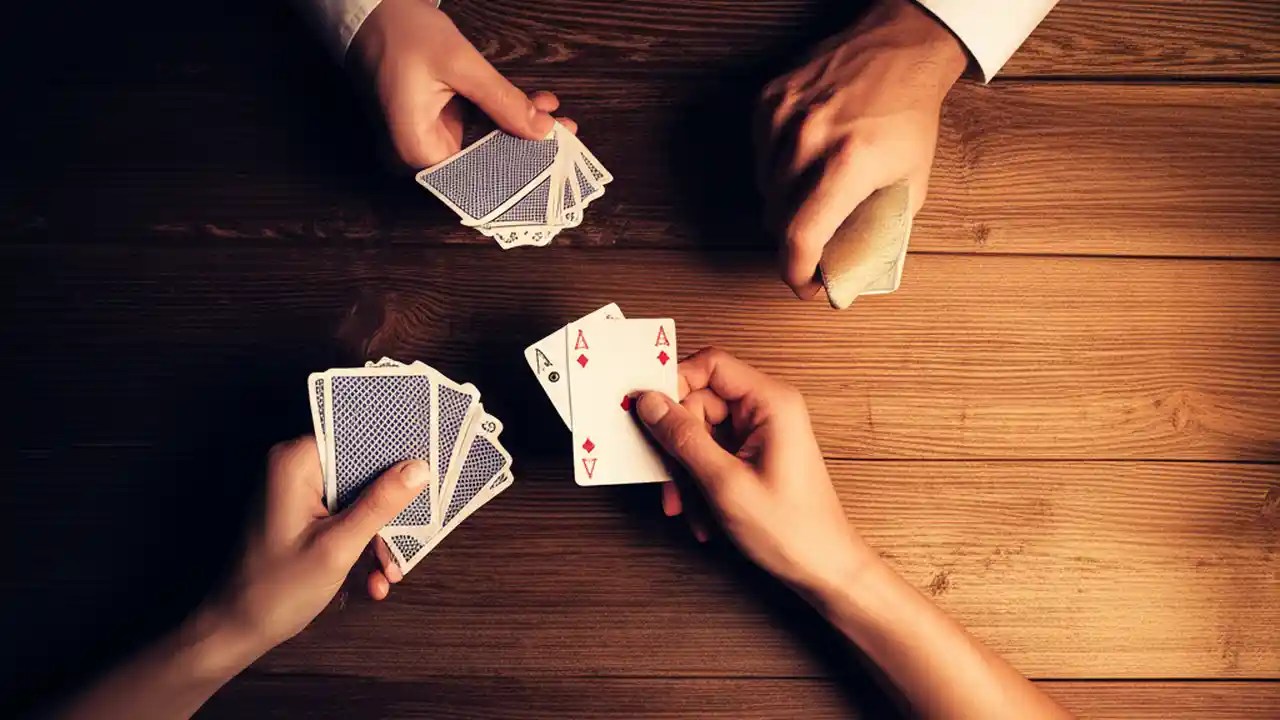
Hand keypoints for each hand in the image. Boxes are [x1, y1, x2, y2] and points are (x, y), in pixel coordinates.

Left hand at [209, 437, 429, 651]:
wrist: (236, 629)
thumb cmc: (276, 590)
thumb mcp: (339, 546)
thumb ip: (380, 504)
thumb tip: (419, 468)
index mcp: (296, 463)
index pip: (358, 439)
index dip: (394, 458)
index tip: (424, 480)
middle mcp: (295, 468)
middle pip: (362, 472)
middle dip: (388, 512)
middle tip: (404, 545)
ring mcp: (298, 492)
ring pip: (359, 499)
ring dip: (378, 537)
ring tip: (387, 574)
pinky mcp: (303, 513)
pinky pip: (345, 516)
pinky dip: (361, 544)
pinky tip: (372, 579)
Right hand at [349, 0, 576, 167]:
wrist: (367, 8)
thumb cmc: (401, 32)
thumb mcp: (460, 64)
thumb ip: (502, 100)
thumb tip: (542, 129)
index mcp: (416, 150)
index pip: (477, 178)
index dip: (519, 171)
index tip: (554, 160)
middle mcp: (417, 153)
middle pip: (482, 164)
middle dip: (525, 146)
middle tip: (564, 132)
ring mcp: (424, 138)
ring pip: (482, 144)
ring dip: (517, 128)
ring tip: (554, 114)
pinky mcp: (432, 121)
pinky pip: (472, 128)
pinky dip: (500, 116)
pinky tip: (532, 103)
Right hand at [636, 348, 871, 595]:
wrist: (823, 569)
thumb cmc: (792, 529)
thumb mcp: (725, 483)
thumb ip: (683, 438)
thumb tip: (650, 402)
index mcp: (771, 402)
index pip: (710, 364)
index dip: (674, 384)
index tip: (648, 413)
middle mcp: (766, 410)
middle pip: (699, 403)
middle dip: (677, 445)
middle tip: (669, 480)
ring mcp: (760, 433)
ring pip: (700, 433)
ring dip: (686, 472)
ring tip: (688, 507)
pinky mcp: (753, 454)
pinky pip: (711, 455)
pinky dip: (699, 483)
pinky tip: (703, 515)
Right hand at [756, 0, 966, 296]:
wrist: (899, 48)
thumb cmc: (908, 115)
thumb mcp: (912, 183)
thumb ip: (879, 228)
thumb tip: (853, 265)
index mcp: (850, 164)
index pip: (801, 236)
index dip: (796, 273)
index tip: (804, 284)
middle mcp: (810, 140)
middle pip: (777, 219)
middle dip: (794, 241)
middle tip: (814, 245)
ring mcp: (784, 118)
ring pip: (764, 190)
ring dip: (783, 205)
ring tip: (812, 196)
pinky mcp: (769, 102)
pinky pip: (758, 157)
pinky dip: (775, 170)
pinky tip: (801, 162)